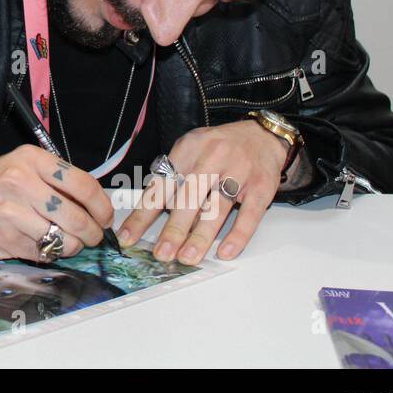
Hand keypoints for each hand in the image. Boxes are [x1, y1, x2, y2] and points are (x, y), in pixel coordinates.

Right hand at [0, 146, 114, 260]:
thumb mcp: (17, 169)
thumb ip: (52, 181)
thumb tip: (95, 204)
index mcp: (29, 159)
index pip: (83, 183)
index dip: (102, 205)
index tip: (105, 217)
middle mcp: (21, 181)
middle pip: (78, 215)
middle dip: (93, 233)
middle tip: (93, 237)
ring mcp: (13, 211)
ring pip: (64, 239)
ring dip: (72, 247)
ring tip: (67, 243)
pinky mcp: (7, 238)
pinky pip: (45, 253)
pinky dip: (50, 254)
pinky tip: (41, 246)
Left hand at [117, 121, 285, 264]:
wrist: (263, 135)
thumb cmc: (221, 147)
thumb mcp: (191, 150)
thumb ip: (174, 177)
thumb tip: (155, 214)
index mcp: (189, 149)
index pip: (161, 186)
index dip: (143, 214)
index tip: (129, 237)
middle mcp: (213, 158)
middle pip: (188, 198)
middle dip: (173, 229)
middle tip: (162, 253)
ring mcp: (239, 172)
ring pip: (216, 209)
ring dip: (200, 237)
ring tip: (187, 257)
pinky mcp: (261, 187)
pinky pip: (249, 215)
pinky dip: (237, 236)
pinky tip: (225, 252)